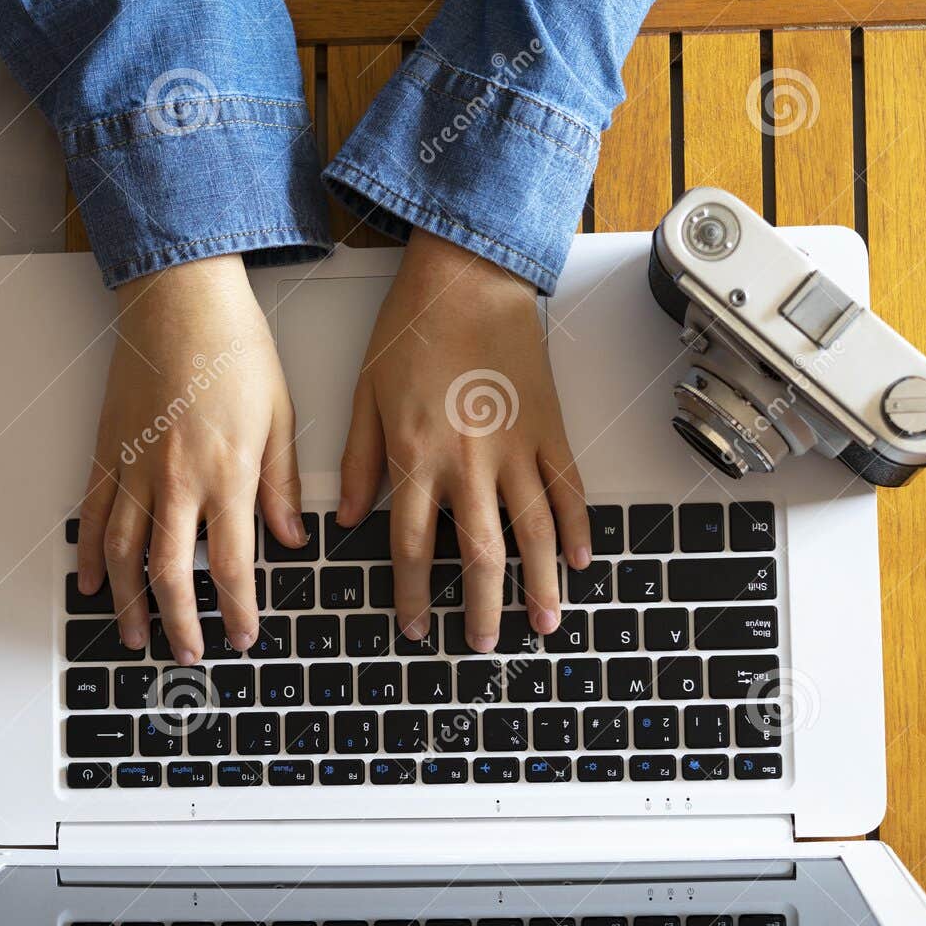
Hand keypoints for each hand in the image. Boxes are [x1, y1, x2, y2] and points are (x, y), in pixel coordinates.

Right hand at [74, 254, 305, 664]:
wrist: (180, 298)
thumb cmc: (234, 347)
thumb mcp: (280, 416)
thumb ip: (280, 485)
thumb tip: (292, 538)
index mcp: (228, 474)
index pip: (235, 564)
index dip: (239, 609)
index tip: (244, 636)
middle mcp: (178, 480)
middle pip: (173, 574)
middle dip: (180, 623)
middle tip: (189, 653)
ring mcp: (136, 468)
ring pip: (124, 555)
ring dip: (130, 603)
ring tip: (135, 635)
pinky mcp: (109, 451)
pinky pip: (94, 515)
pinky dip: (90, 555)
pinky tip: (92, 584)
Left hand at [339, 229, 590, 652]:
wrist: (468, 279)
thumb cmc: (411, 331)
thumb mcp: (364, 396)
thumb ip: (356, 462)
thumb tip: (344, 519)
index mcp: (416, 459)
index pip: (412, 547)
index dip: (411, 595)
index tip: (413, 628)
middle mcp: (468, 464)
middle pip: (480, 555)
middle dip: (482, 609)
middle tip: (481, 646)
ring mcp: (516, 448)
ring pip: (534, 532)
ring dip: (540, 584)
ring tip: (544, 623)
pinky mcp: (550, 429)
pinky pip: (569, 488)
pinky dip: (579, 527)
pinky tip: (581, 561)